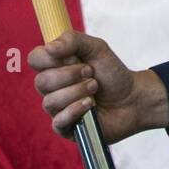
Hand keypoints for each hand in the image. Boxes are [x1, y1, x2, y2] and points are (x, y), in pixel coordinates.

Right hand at [28, 31, 168, 140]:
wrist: (133, 98)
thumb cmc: (112, 73)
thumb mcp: (97, 48)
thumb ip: (72, 40)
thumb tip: (49, 47)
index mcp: (55, 66)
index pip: (35, 59)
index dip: (50, 58)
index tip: (73, 57)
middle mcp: (53, 88)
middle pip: (41, 81)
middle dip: (70, 75)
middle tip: (91, 73)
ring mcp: (58, 109)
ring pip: (50, 101)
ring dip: (77, 92)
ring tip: (95, 88)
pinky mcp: (66, 128)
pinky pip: (58, 122)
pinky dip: (75, 110)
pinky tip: (91, 105)